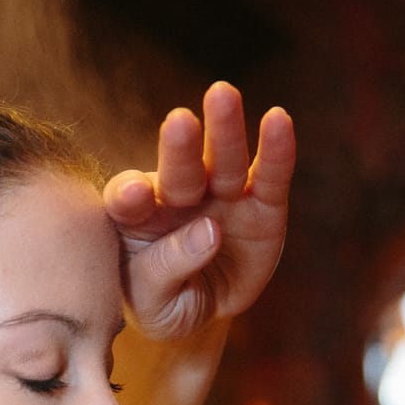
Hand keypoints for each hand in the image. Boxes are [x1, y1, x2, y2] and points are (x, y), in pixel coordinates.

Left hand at [104, 82, 295, 340]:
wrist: (200, 309)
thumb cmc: (162, 302)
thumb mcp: (154, 304)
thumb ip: (167, 268)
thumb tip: (209, 231)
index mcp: (135, 219)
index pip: (127, 201)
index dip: (129, 196)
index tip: (132, 194)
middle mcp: (177, 197)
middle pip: (178, 171)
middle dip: (179, 148)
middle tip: (178, 122)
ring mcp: (221, 197)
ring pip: (222, 162)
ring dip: (223, 131)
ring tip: (222, 95)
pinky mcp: (263, 207)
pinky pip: (270, 177)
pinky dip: (276, 150)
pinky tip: (277, 120)